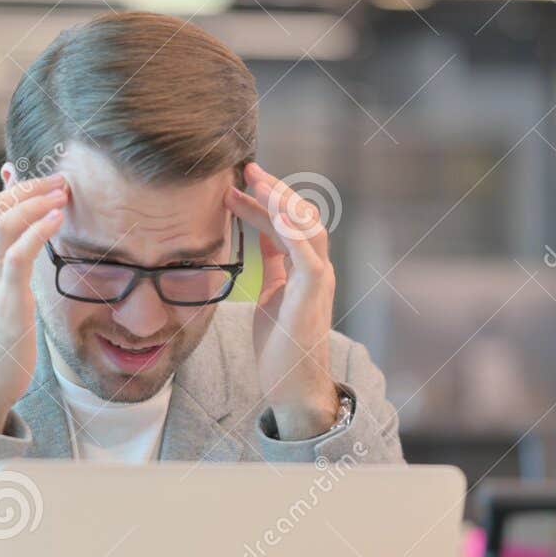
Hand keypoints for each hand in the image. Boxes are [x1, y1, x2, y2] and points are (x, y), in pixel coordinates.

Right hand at [0, 173, 66, 431]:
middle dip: (28, 187)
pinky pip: (18, 253)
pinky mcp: (5, 297)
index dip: (16, 190)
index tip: (42, 179)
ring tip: (62, 191)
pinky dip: (37, 230)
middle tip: (59, 179)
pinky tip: (57, 218)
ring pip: (4, 222)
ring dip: (35, 200)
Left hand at [225, 162, 339, 439]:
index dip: (265, 200)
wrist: (294, 388)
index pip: (288, 222)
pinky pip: (308, 257)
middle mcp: (316, 269)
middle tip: (246, 168)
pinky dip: (294, 232)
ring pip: (308, 228)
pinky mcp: (312, 298)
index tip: (238, 182)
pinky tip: (275, 213)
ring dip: (282, 201)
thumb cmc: (282, 346)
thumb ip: (271, 263)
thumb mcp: (271, 294)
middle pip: (302, 216)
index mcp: (304, 268)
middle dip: (275, 190)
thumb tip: (259, 232)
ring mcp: (318, 282)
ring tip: (256, 181)